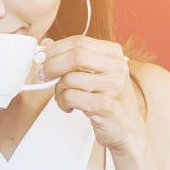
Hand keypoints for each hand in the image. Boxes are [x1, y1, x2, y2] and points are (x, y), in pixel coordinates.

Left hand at [41, 35, 144, 152]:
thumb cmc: (106, 98)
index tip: (42, 57)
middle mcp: (116, 67)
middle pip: (75, 56)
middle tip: (44, 75)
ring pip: (70, 79)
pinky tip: (69, 106)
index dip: (55, 48)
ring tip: (63, 97)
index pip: (79, 41)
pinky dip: (62, 103)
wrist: (126, 127)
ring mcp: (112, 86)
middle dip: (52, 65)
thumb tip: (46, 44)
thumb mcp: (93, 72)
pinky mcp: (105, 105)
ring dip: (58, 90)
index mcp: (113, 54)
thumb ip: (71, 57)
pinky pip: (71, 97)